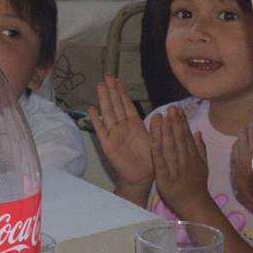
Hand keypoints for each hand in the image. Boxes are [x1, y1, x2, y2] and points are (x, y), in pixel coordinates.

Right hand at [92, 75, 153, 200]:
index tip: (118, 80)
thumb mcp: (156, 140)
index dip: (122, 92)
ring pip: (108, 113)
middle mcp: (123, 126)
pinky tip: (91, 109)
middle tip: (107, 75)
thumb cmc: (150, 159)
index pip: (127, 104)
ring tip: (100, 86)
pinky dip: (96, 120)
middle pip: (115, 105)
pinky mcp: (108, 144)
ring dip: (104, 100)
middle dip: (112, 90)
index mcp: (134, 124)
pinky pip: (101, 130)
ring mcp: (114, 134)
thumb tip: (161, 114)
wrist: (141, 176)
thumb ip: (156, 128)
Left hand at [150, 107, 216, 219]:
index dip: (182, 122)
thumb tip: (198, 131)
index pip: (186, 136)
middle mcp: (184, 160)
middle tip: (171, 108)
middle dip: (175, 123)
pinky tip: (153, 143)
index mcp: (192, 155)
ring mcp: (175, 169)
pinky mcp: (165, 179)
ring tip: (161, 119)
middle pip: (179, 139)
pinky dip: (157, 154)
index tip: (177, 108)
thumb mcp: (203, 165)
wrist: (194, 204)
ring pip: (170, 149)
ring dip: (166, 134)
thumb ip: (200, 148)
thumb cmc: (197, 184)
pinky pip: (161, 165)